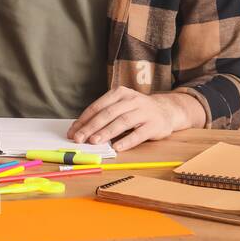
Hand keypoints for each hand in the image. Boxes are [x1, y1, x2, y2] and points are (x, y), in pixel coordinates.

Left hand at [67, 88, 204, 151]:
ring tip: (94, 141)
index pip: (98, 106)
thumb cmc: (136, 111)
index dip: (84, 120)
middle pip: (108, 113)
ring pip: (122, 122)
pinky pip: (139, 134)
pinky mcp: (155, 124)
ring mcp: (144, 111)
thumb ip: (101, 116)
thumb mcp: (119, 107)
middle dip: (91, 126)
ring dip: (106, 132)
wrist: (166, 110)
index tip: (72, 132)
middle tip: (79, 138)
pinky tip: (117, 147)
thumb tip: (78, 129)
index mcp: (119, 93)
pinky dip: (127, 141)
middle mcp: (132, 100)